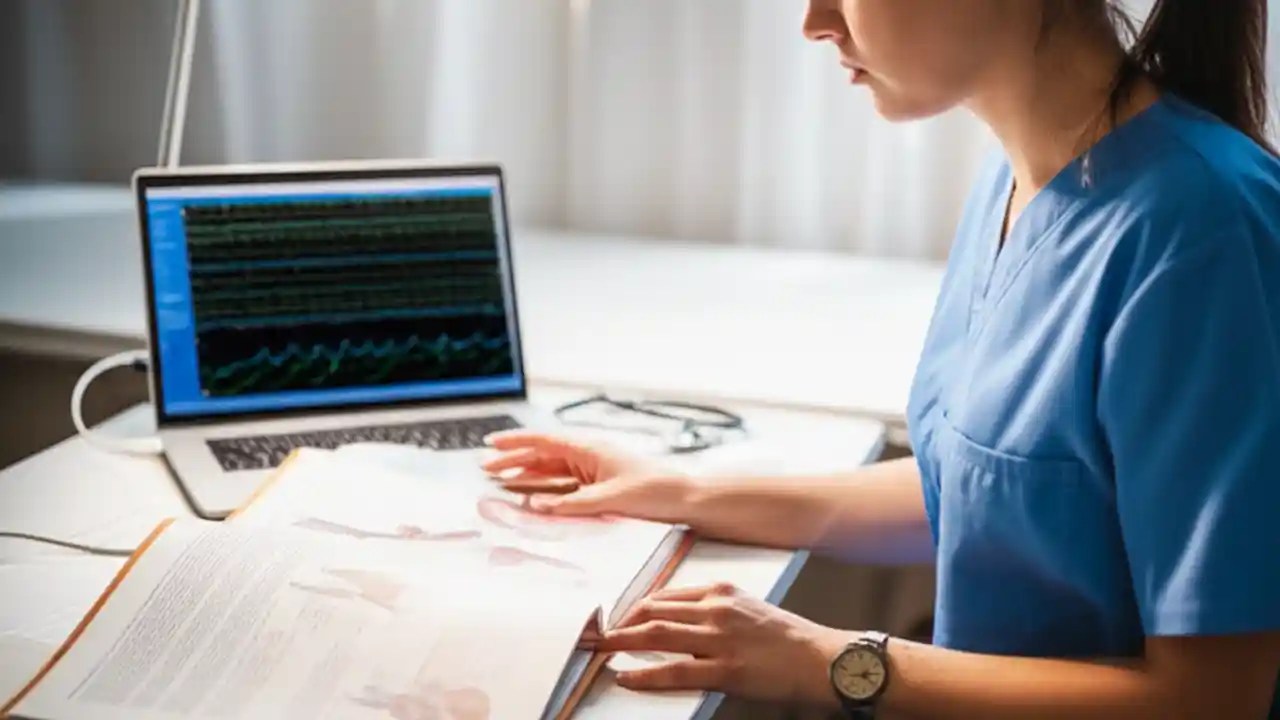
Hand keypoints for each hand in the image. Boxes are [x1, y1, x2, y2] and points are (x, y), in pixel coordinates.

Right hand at [481, 431, 695, 523]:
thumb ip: (572, 504)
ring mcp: (594, 469)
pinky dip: (545, 487)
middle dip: (513, 458)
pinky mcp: (600, 483)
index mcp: (589, 449)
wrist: (685, 497)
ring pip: (551, 469)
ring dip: (526, 473)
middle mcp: (588, 455)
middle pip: (542, 455)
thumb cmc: (654, 491)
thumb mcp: (610, 499)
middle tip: (485, 467)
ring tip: (500, 479)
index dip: (515, 442)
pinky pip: (564, 483)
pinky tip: (533, 496)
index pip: (543, 442)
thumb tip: (536, 505)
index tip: (490, 443)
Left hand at [590, 582, 848, 706]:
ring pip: (657, 635)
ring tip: (598, 650)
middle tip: (593, 632)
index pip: (663, 595)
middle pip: (652, 611)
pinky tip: (626, 676)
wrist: (820, 659)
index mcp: (720, 591)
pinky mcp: (726, 669)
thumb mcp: (747, 609)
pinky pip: (675, 671)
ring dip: (621, 643)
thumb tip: (676, 622)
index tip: (612, 617)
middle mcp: (716, 609)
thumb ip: (712, 611)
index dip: (632, 608)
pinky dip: (645, 674)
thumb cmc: (786, 638)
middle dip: (617, 622)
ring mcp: (719, 639)